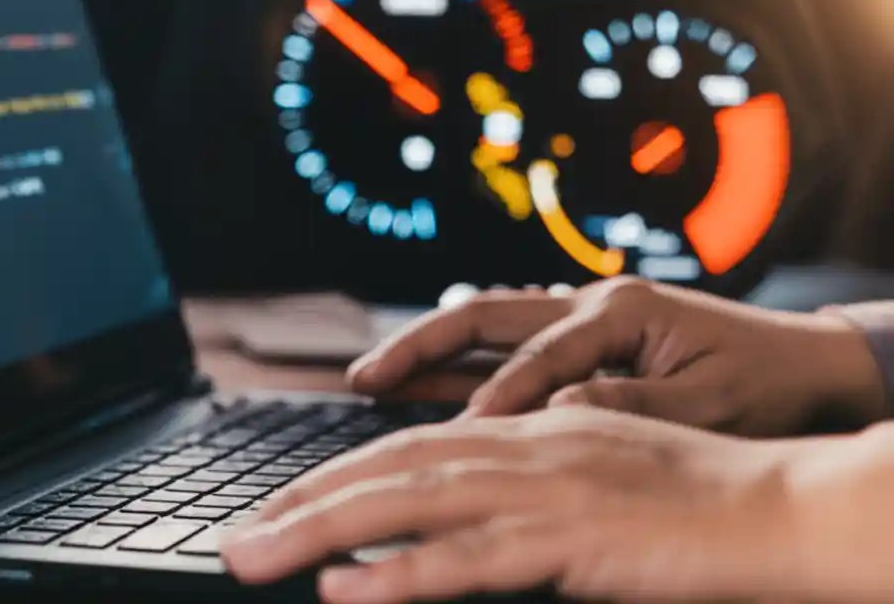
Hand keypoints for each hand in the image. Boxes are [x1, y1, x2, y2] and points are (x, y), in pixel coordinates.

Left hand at [221, 407, 879, 602]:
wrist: (780, 505)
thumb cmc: (692, 498)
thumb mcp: (591, 472)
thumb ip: (522, 484)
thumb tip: (458, 515)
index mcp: (525, 430)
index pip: (407, 446)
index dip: (334, 474)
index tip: (278, 505)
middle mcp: (521, 446)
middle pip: (387, 468)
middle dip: (301, 502)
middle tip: (238, 538)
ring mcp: (543, 489)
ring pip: (407, 503)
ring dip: (319, 532)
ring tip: (255, 558)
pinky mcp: (572, 540)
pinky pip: (470, 558)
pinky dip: (401, 574)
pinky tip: (346, 591)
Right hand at [348, 277, 883, 435]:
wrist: (811, 365)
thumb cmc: (769, 386)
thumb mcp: (712, 402)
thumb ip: (634, 404)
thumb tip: (558, 408)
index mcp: (622, 309)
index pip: (541, 354)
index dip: (499, 394)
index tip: (460, 433)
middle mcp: (592, 302)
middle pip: (484, 315)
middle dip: (420, 346)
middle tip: (363, 377)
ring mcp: (583, 317)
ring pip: (486, 328)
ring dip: (430, 353)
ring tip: (372, 380)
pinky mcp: (584, 341)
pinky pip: (508, 350)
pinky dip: (464, 368)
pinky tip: (426, 390)